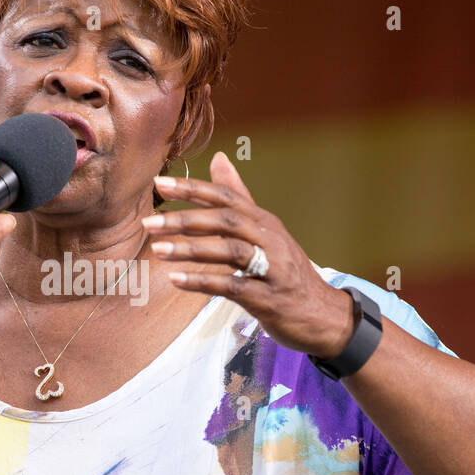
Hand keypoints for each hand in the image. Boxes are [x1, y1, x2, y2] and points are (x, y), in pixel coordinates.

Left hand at [143, 152, 355, 358]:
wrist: (324, 316)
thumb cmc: (286, 272)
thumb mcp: (266, 232)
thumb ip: (239, 198)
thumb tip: (217, 158)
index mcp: (264, 221)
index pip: (227, 196)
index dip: (193, 189)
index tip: (159, 184)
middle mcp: (270, 239)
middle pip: (226, 220)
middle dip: (186, 219)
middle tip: (150, 222)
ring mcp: (272, 269)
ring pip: (230, 251)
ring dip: (192, 250)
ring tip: (158, 249)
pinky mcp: (269, 299)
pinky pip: (233, 286)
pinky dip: (204, 282)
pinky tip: (177, 280)